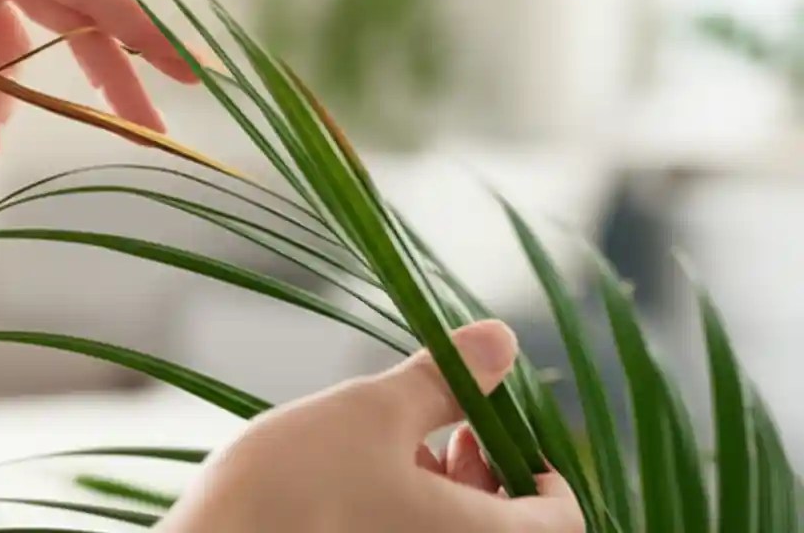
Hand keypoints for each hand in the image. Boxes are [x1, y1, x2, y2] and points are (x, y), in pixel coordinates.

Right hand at [159, 321, 583, 532]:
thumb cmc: (292, 487)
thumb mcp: (373, 412)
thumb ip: (443, 381)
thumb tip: (501, 340)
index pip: (562, 518)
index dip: (539, 466)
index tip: (493, 427)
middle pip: (509, 532)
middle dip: (485, 473)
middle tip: (449, 428)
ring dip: (445, 495)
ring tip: (397, 448)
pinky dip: (406, 520)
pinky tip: (360, 483)